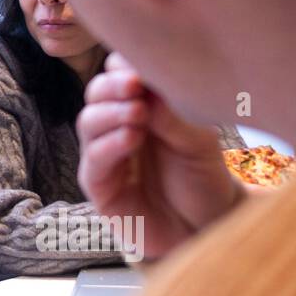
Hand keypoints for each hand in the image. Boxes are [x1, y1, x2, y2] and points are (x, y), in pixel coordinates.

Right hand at [76, 52, 241, 257]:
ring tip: (138, 113)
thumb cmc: (202, 181)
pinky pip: (93, 158)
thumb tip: (145, 87)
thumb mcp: (198, 142)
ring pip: (88, 121)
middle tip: (134, 85)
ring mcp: (106, 155)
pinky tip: (131, 138)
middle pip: (97, 92)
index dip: (125, 67)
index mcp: (142, 106)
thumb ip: (173, 115)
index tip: (142, 67)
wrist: (207, 229)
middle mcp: (118, 126)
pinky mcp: (99, 186)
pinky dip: (110, 144)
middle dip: (112, 86)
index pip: (119, 74)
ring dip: (110, 113)